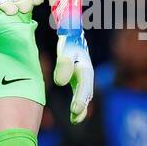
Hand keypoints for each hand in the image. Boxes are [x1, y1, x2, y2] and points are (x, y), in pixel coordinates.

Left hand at [51, 0, 93, 123]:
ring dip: (81, 105)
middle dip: (81, 104)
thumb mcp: (65, 48)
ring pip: (84, 92)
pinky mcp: (78, 73)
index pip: (83, 85)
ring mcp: (83, 72)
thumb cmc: (67, 37)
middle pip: (86, 90)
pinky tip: (74, 112)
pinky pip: (79, 90)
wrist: (71, 25)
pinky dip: (78, 100)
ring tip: (76, 120)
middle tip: (76, 118)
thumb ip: (63, 64)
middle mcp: (86, 70)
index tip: (75, 111)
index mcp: (85, 65)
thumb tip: (60, 83)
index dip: (79, 98)